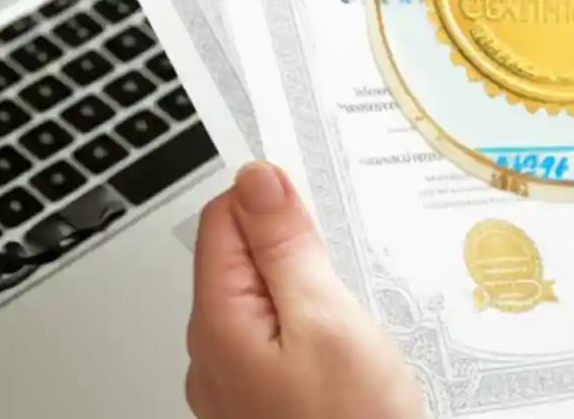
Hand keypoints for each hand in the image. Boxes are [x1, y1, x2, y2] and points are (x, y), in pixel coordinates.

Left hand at [185, 161, 424, 418]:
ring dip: (311, 282)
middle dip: (299, 242)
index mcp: (219, 321)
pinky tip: (351, 333)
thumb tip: (258, 180)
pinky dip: (314, 319)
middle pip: (245, 255)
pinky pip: (280, 333)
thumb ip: (287, 247)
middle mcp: (215, 348)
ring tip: (358, 299)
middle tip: (351, 255)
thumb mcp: (328, 321)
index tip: (316, 188)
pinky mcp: (266, 394)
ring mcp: (238, 376)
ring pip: (268, 294)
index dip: (272, 194)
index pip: (225, 218)